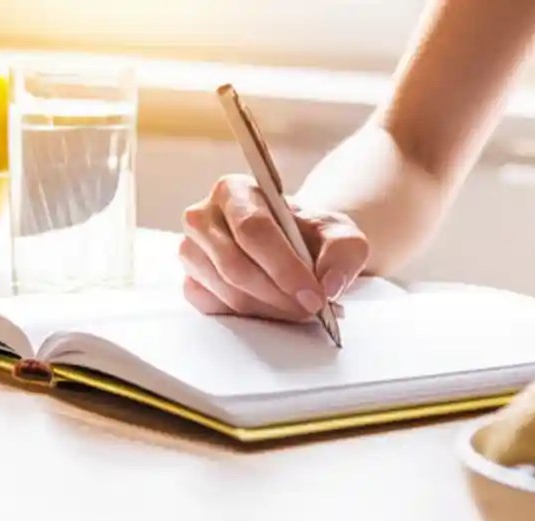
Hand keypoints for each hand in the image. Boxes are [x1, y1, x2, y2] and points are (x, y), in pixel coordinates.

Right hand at [179, 174, 369, 321]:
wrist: (294, 248)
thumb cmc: (309, 236)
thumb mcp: (340, 235)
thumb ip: (343, 253)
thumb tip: (329, 284)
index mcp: (234, 190)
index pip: (253, 229)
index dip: (284, 267)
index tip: (314, 295)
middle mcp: (203, 217)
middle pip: (236, 265)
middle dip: (279, 294)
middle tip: (311, 308)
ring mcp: (191, 252)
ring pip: (229, 291)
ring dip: (270, 308)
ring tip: (300, 308)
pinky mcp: (191, 283)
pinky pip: (217, 308)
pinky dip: (252, 316)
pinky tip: (275, 309)